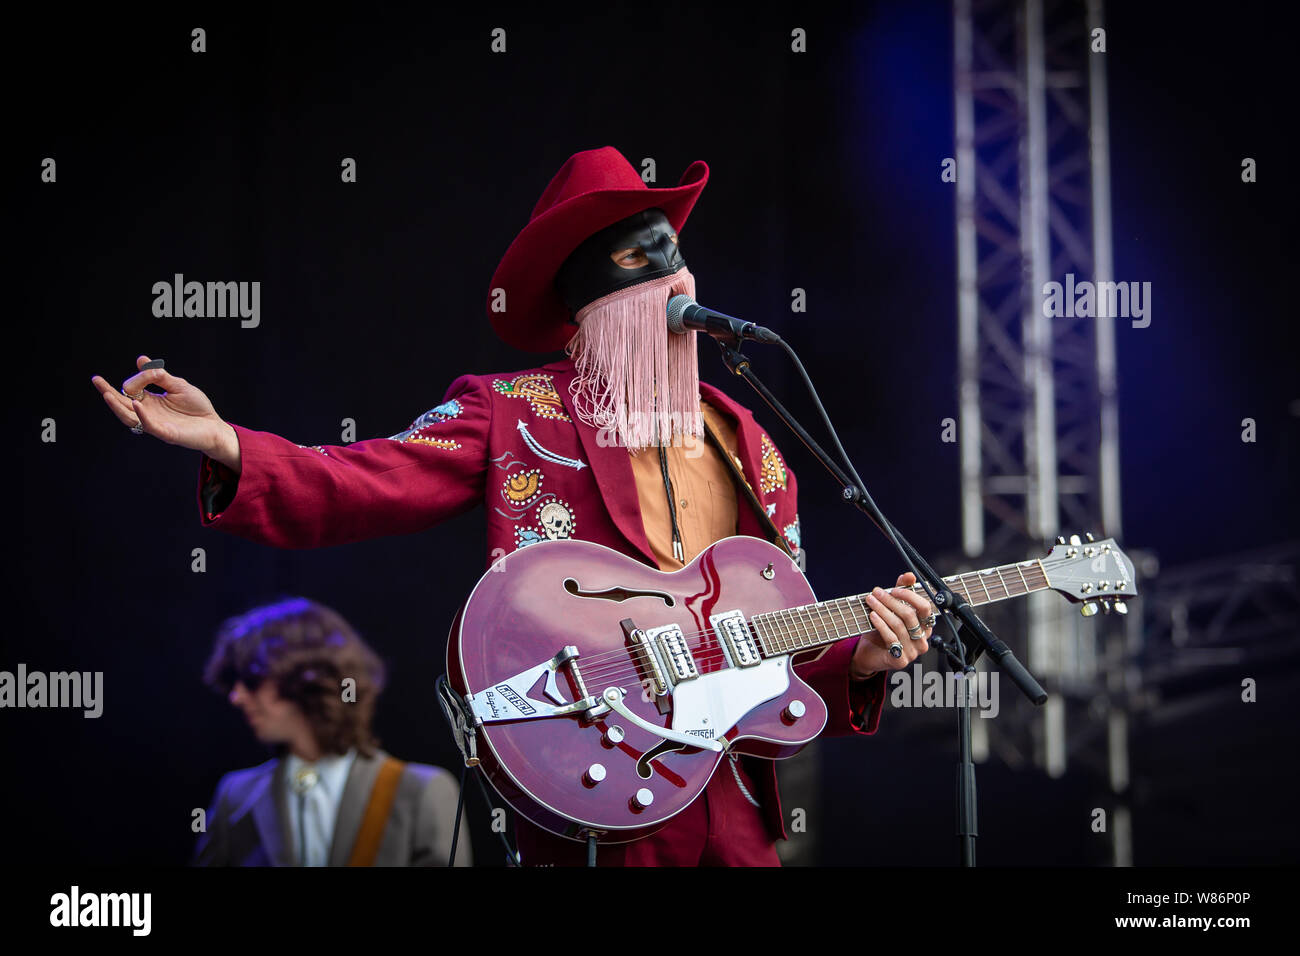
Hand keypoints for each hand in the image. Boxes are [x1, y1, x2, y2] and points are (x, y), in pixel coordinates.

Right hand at [91, 355, 240, 469]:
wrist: (215, 425)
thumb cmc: (197, 408)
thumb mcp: (178, 386)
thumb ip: (159, 376)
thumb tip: (141, 359)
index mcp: (150, 402)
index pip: (131, 390)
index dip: (136, 379)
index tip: (147, 371)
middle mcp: (148, 413)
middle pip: (123, 404)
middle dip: (108, 393)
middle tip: (96, 380)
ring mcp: (156, 424)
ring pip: (130, 417)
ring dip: (117, 406)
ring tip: (106, 394)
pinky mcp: (166, 433)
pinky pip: (149, 425)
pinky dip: (142, 415)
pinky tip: (137, 404)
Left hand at [850, 572, 934, 678]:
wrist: (869, 654)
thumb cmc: (882, 631)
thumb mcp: (891, 610)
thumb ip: (901, 592)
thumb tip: (909, 575)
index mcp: (925, 627)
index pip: (925, 607)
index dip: (909, 596)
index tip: (893, 589)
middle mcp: (922, 640)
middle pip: (909, 615)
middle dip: (891, 601)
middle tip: (876, 593)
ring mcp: (913, 652)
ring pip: (899, 625)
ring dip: (883, 610)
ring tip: (871, 601)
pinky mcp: (900, 660)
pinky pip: (891, 638)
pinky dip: (880, 624)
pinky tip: (872, 615)